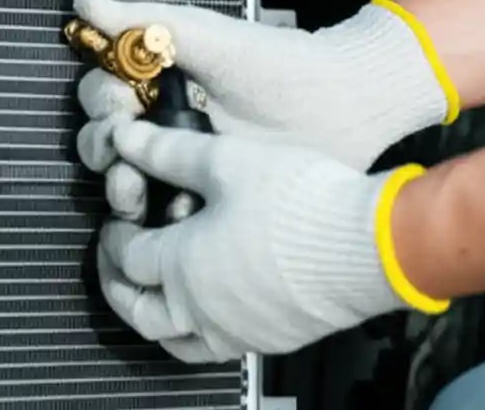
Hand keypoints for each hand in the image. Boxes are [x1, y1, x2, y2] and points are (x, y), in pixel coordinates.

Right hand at [73, 0, 453, 219]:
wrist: (341, 106)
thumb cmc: (274, 64)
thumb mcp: (206, 37)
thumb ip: (143, 19)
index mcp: (157, 83)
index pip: (101, 93)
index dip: (100, 100)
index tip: (119, 102)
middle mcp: (162, 124)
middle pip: (103, 142)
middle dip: (101, 149)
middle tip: (121, 152)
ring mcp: (184, 167)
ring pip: (125, 182)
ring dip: (118, 188)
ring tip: (133, 193)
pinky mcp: (208, 204)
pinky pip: (166, 218)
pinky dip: (158, 219)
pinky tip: (171, 215)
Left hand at [96, 121, 421, 362]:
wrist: (370, 247)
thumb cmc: (299, 203)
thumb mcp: (225, 161)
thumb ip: (167, 150)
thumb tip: (125, 137)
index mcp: (179, 266)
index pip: (126, 256)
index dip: (114, 233)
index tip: (118, 216)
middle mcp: (198, 310)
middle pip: (139, 311)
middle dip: (118, 286)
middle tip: (116, 263)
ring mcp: (235, 331)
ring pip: (174, 340)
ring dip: (153, 317)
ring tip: (155, 293)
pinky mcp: (269, 339)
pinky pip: (215, 347)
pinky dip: (195, 330)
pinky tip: (210, 302)